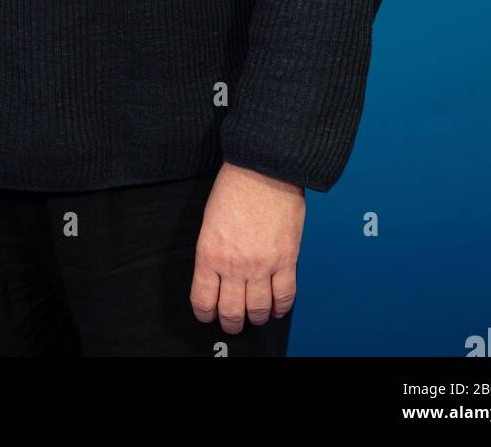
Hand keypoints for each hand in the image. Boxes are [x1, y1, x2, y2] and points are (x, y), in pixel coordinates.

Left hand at [190, 162, 305, 332]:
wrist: (263, 168)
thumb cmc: (235, 186)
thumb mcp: (210, 220)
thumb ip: (214, 250)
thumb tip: (220, 272)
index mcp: (210, 254)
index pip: (203, 300)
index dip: (205, 313)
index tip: (208, 314)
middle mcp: (234, 265)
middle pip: (232, 311)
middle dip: (231, 322)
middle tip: (232, 322)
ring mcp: (262, 265)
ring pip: (259, 310)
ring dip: (257, 318)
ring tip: (256, 316)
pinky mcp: (286, 260)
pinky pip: (285, 296)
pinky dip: (281, 308)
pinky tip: (278, 308)